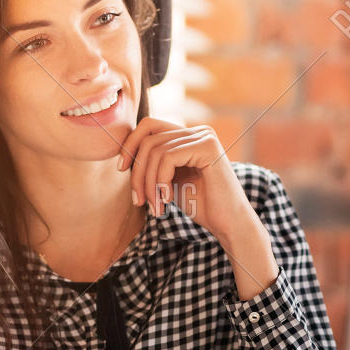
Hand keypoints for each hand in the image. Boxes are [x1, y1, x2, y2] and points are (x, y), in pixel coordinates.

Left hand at [117, 118, 253, 240]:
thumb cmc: (201, 205)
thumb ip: (154, 163)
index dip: (131, 145)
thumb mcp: (170, 180)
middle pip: (149, 139)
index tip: (121, 170)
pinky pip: (168, 157)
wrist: (228, 224)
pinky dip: (161, 181)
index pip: (149, 126)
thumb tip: (124, 151)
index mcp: (190, 136)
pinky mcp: (208, 147)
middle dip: (138, 173)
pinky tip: (167, 199)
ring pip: (156, 151)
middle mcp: (199, 131)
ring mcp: (205, 136)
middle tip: (139, 201)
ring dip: (149, 183)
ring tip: (155, 207)